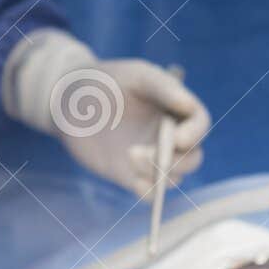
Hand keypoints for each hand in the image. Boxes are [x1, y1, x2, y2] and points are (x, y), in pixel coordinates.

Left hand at [3, 30, 209, 196]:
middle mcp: (168, 136)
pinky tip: (135, 183)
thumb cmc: (106, 80)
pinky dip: (149, 192)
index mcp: (175, 110)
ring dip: (159, 173)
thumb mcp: (136, 75)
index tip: (178, 138)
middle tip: (150, 153)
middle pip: (192, 158)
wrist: (69, 100)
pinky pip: (150, 193)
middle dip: (179, 161)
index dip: (195, 133)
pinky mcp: (131, 175)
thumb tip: (189, 106)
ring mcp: (151, 158)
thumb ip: (163, 87)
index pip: (199, 124)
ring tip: (130, 155)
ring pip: (173, 178)